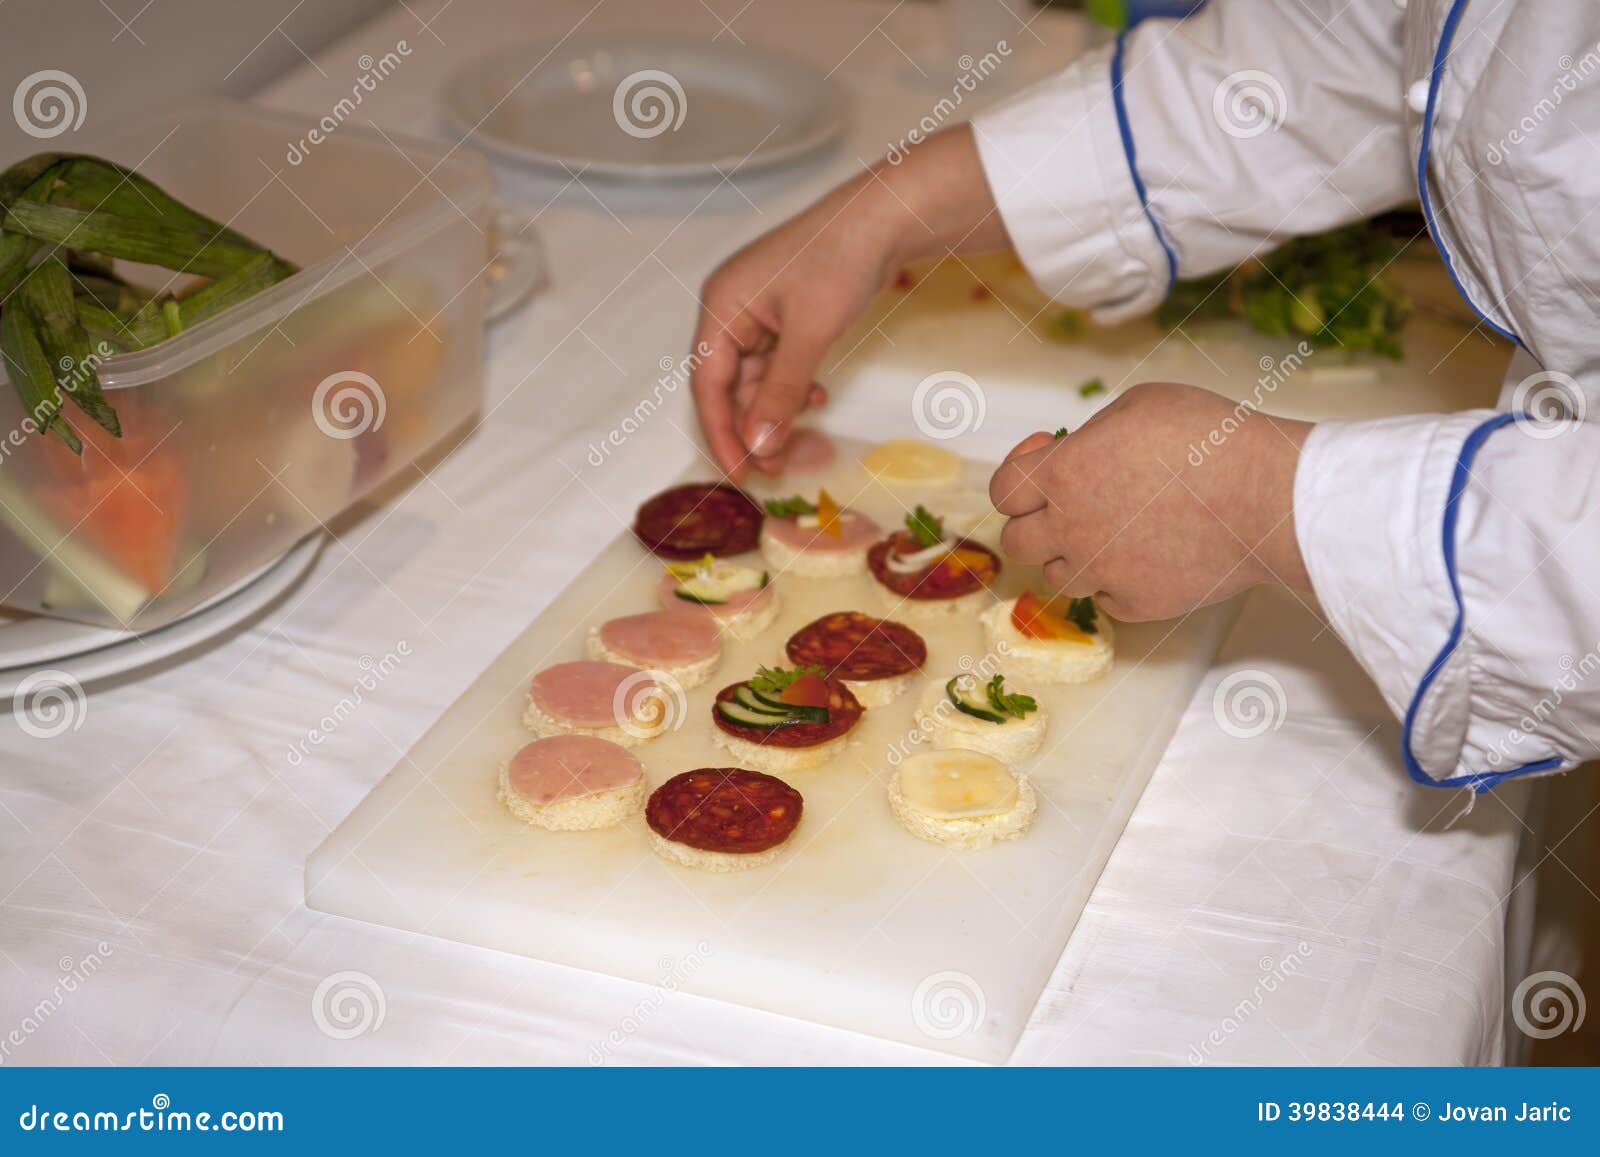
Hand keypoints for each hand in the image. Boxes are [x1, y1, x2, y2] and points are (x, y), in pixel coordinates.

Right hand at [690, 127, 1011, 479]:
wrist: (884, 216)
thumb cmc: (840, 262)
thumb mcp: (809, 335)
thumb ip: (781, 393)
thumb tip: (759, 447)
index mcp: (722, 306)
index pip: (707, 383)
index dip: (722, 433)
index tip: (741, 474)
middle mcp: (730, 309)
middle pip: (728, 385)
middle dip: (752, 427)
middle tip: (777, 466)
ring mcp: (756, 311)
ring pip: (755, 379)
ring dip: (776, 410)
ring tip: (803, 437)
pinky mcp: (783, 314)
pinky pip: (777, 364)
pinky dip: (792, 388)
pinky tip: (817, 400)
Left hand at [988, 382, 1311, 619]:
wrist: (1266, 498)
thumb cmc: (1209, 438)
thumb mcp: (1139, 406)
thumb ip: (1092, 436)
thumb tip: (1080, 454)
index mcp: (1062, 475)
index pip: (1002, 490)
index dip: (1018, 476)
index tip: (1046, 460)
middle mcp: (1070, 529)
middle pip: (1016, 542)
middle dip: (1035, 522)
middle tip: (1071, 505)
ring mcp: (1101, 572)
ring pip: (1057, 577)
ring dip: (1073, 555)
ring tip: (1113, 531)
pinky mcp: (1135, 603)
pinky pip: (1105, 598)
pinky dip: (1116, 581)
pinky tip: (1146, 556)